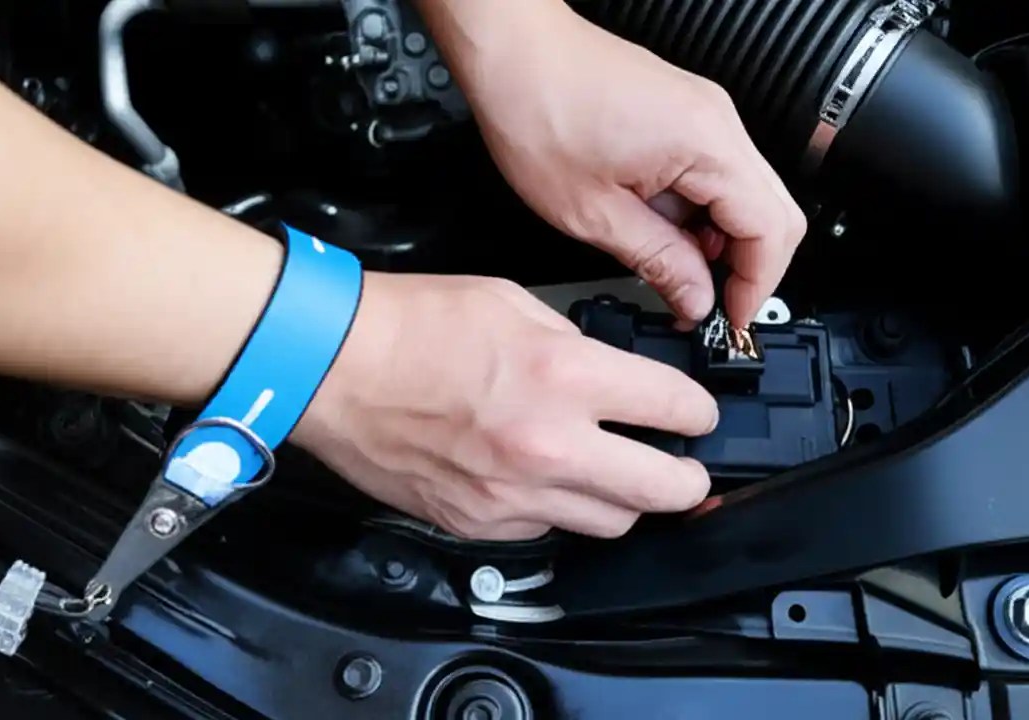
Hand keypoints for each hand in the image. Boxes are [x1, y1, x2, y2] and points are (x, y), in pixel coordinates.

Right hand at [292, 273, 717, 540]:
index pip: (675, 408)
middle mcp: (547, 443)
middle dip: (688, 479)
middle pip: (663, 489)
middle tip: (686, 469)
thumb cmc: (408, 325)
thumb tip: (610, 376)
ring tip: (616, 476)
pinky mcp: (478, 524)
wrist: (330, 364)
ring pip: (610, 523)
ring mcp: (512, 494)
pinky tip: (545, 481)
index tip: (696, 415)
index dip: (698, 412)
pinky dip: (557, 509)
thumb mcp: (514, 303)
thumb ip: (575, 344)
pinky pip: (545, 530)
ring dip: (624, 500)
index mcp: (563, 374)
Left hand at [419, 0, 806, 327]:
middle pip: (775, 214)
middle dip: (748, 270)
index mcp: (705, 144)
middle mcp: (717, 123)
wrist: (512, 51)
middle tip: (709, 307)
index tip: (730, 321)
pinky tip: (666, 235)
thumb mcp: (592, 214)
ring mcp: (705, 115)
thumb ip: (657, 262)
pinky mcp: (686, 115)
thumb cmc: (537, 110)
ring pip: (749, 197)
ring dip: (722, 244)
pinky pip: (720, 176)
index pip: (769, 230)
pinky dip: (704, 215)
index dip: (756, 286)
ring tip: (676, 274)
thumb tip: (695, 298)